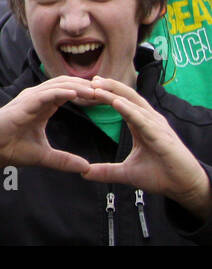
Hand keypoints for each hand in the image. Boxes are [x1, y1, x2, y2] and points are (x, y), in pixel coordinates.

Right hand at [0, 76, 95, 201]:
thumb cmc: (11, 148)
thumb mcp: (45, 156)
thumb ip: (65, 160)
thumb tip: (86, 168)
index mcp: (42, 105)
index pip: (69, 92)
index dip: (87, 93)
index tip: (106, 98)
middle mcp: (37, 97)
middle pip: (67, 84)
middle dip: (87, 86)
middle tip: (109, 91)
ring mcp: (30, 98)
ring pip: (59, 86)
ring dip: (79, 87)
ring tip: (98, 91)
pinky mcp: (24, 104)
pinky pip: (46, 94)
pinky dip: (62, 92)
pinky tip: (77, 94)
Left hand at [80, 78, 211, 216]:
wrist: (185, 187)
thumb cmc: (161, 175)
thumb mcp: (127, 173)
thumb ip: (105, 171)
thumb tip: (83, 173)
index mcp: (141, 124)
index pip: (122, 103)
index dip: (107, 94)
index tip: (89, 86)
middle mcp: (150, 121)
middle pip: (128, 97)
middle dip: (109, 87)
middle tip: (90, 80)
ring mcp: (157, 127)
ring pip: (133, 105)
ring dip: (114, 95)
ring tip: (96, 87)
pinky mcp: (162, 136)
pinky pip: (143, 120)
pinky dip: (129, 110)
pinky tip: (116, 103)